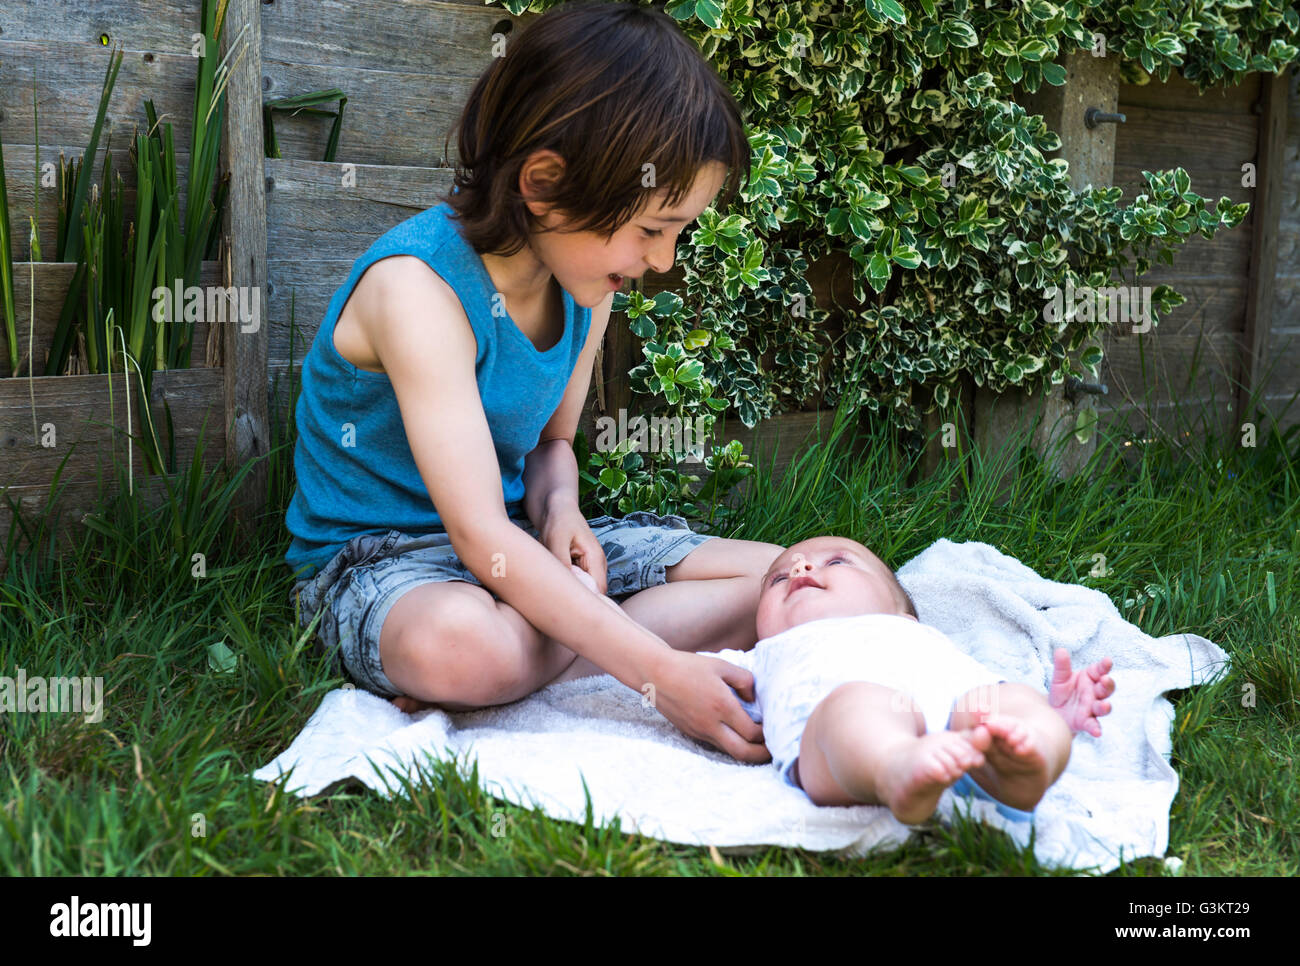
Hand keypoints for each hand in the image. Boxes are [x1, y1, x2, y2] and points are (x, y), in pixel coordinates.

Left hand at [538, 501, 607, 593]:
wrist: (559, 510)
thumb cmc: (559, 522)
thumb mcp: (556, 540)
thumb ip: (562, 561)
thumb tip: (567, 584)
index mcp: (595, 558)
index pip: (598, 590)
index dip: (586, 602)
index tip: (567, 607)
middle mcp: (598, 565)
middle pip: (596, 594)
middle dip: (580, 601)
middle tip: (557, 602)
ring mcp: (593, 567)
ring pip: (588, 590)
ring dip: (575, 594)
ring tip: (556, 593)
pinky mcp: (584, 568)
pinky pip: (582, 584)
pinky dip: (572, 587)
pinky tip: (558, 585)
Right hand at [646, 650, 769, 763]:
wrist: (655, 674)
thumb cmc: (688, 666)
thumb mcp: (721, 665)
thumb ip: (744, 679)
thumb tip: (753, 697)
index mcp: (722, 706)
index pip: (752, 732)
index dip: (767, 734)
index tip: (774, 727)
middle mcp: (711, 724)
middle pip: (743, 752)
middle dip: (761, 754)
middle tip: (773, 750)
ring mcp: (699, 731)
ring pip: (729, 751)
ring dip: (746, 750)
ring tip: (758, 744)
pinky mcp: (690, 732)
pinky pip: (715, 744)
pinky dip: (729, 743)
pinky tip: (735, 733)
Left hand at [1048, 648, 1114, 736]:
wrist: (1053, 711)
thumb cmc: (1061, 691)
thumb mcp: (1059, 677)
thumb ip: (1061, 665)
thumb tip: (1060, 650)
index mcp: (1090, 678)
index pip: (1100, 670)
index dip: (1104, 666)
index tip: (1108, 661)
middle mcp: (1094, 692)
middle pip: (1106, 688)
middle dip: (1107, 684)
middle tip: (1105, 680)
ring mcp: (1092, 708)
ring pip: (1102, 707)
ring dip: (1105, 706)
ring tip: (1105, 705)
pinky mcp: (1086, 722)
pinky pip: (1093, 725)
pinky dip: (1095, 728)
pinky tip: (1097, 732)